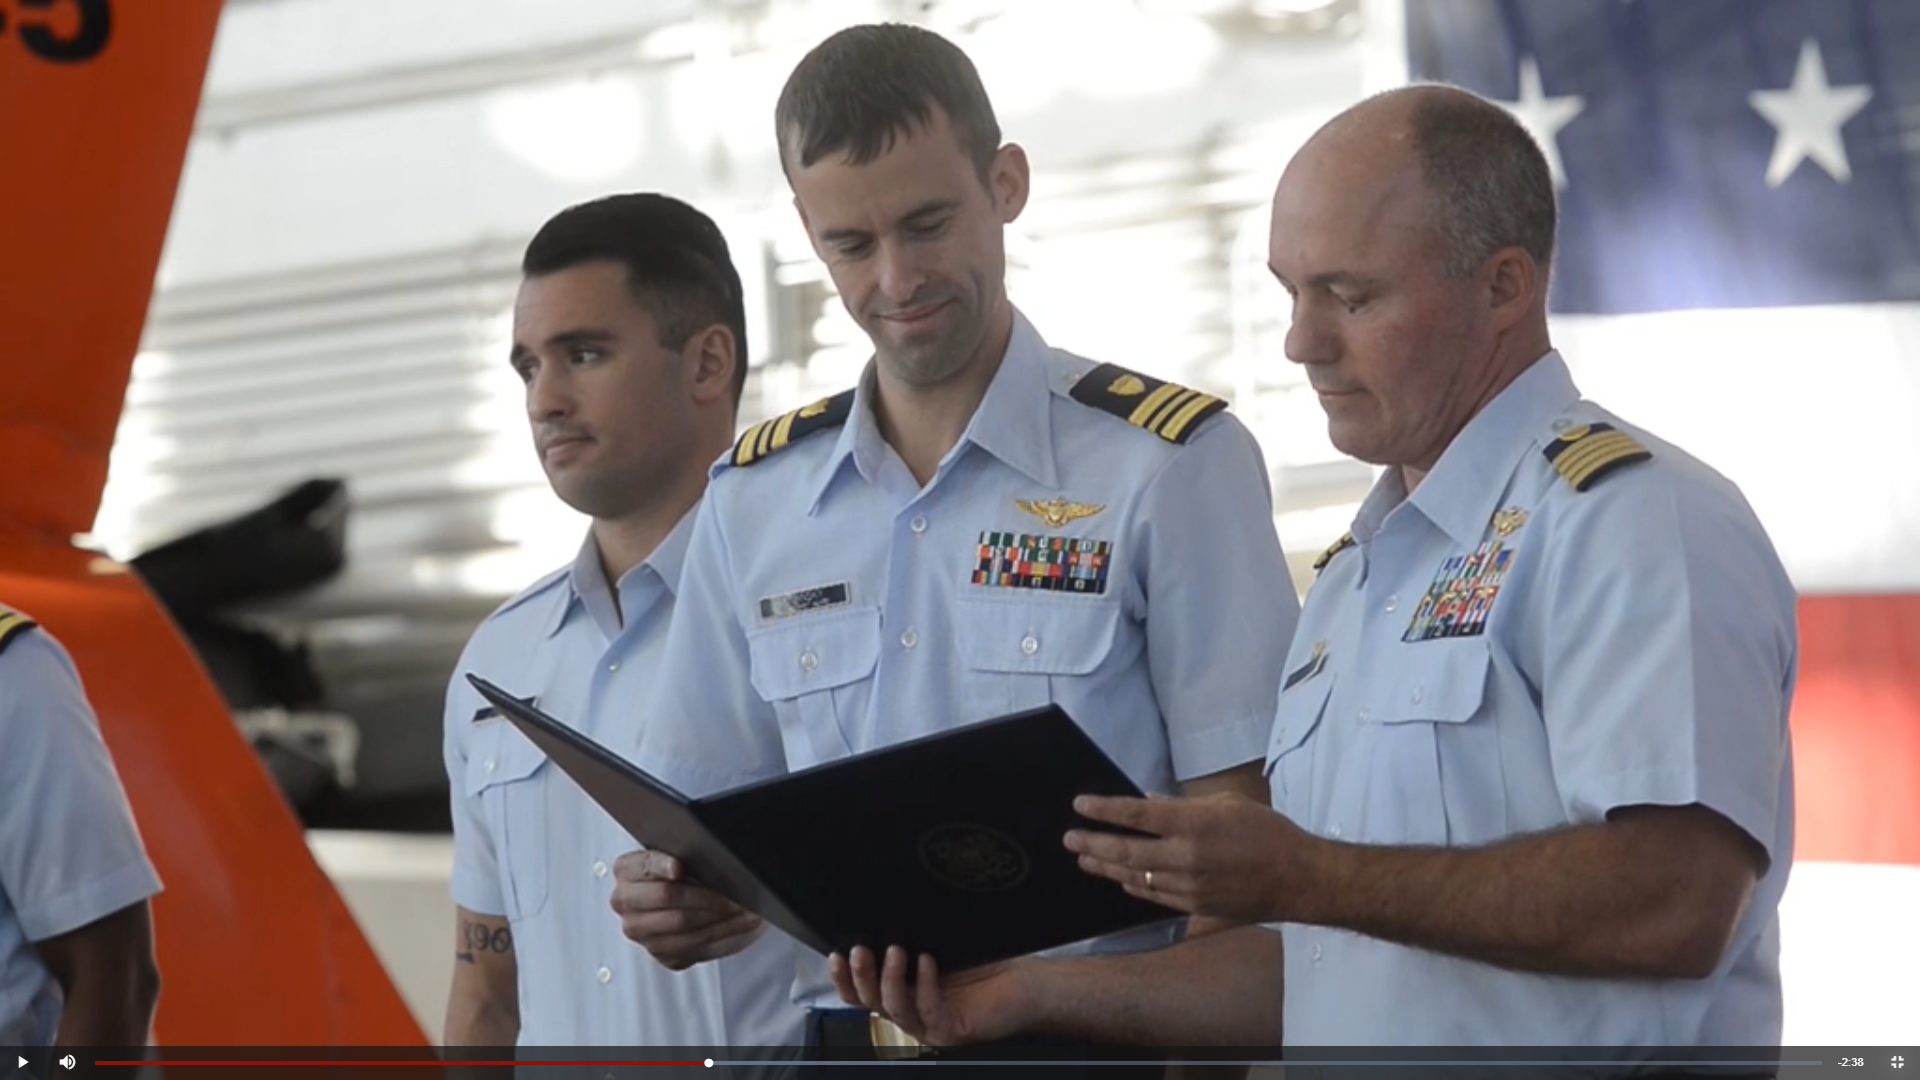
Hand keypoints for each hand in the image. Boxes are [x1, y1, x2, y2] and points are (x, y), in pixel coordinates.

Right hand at [609, 850, 764, 969]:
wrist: (700, 901)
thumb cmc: (693, 873)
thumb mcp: (689, 855)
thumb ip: (690, 854)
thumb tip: (705, 856)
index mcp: (627, 870)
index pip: (645, 865)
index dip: (662, 866)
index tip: (679, 868)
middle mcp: (626, 901)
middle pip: (666, 895)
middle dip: (706, 895)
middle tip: (734, 892)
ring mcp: (641, 930)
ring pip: (682, 923)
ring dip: (720, 916)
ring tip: (744, 908)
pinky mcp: (662, 954)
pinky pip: (693, 946)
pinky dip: (723, 933)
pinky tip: (739, 923)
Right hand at [828, 945, 1031, 1046]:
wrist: (1026, 983)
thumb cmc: (986, 963)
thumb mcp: (940, 945)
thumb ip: (913, 938)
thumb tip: (883, 909)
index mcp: (902, 993)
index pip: (861, 993)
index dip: (843, 978)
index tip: (835, 952)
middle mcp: (911, 1012)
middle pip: (870, 1002)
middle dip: (860, 976)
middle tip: (859, 950)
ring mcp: (929, 1026)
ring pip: (894, 1008)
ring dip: (890, 979)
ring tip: (895, 950)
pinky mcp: (950, 1031)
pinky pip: (929, 1009)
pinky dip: (925, 984)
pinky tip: (927, 961)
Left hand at [1064, 792, 1324, 925]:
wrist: (1298, 878)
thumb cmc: (1266, 833)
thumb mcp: (1226, 804)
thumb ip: (1182, 805)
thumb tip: (1148, 804)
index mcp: (1194, 824)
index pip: (1136, 815)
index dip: (1104, 810)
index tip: (1080, 805)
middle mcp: (1186, 857)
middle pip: (1127, 851)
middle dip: (1094, 843)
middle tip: (1070, 838)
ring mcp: (1189, 887)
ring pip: (1136, 877)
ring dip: (1107, 867)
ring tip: (1085, 857)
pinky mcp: (1196, 908)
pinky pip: (1155, 897)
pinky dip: (1134, 887)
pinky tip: (1120, 879)